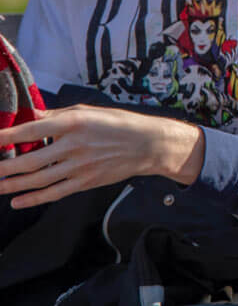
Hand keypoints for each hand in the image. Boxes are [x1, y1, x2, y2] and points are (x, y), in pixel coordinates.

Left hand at [0, 103, 204, 206]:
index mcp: (76, 122)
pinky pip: (54, 193)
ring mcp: (80, 166)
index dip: (8, 136)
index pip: (32, 130)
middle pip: (30, 161)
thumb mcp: (90, 111)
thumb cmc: (119, 123)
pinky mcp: (86, 182)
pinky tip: (16, 201)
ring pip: (38, 180)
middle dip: (5, 167)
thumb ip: (57, 115)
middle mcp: (76, 145)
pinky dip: (33, 199)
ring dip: (13, 184)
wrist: (149, 144)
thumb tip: (30, 115)